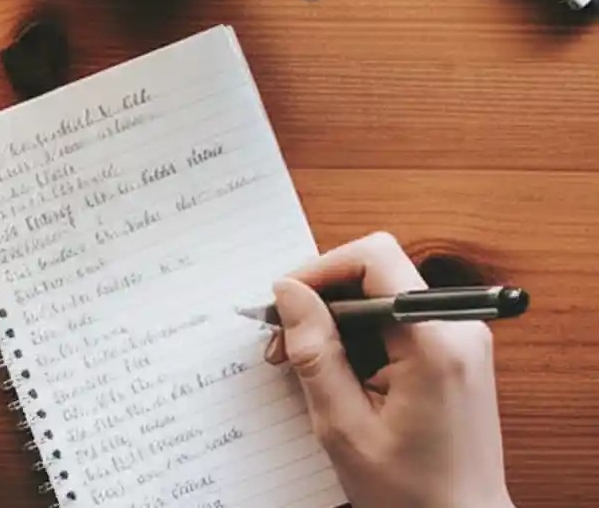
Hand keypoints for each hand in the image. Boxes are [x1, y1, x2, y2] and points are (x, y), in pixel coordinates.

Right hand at [265, 233, 514, 507]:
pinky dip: (359, 337)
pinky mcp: (455, 351)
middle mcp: (459, 328)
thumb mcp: (344, 426)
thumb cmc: (412, 492)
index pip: (375, 259)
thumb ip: (315, 352)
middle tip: (283, 345)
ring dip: (336, 323)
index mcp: (437, 343)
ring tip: (306, 367)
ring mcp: (462, 338)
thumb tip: (288, 291)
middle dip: (321, 301)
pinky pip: (396, 320)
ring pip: (381, 296)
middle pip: (375, 274)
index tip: (283, 302)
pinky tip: (337, 375)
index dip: (320, 270)